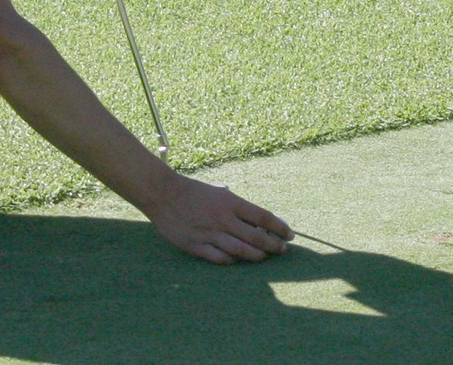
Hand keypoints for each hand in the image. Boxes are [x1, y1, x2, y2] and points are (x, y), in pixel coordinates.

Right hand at [145, 175, 293, 263]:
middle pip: (256, 237)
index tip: (290, 234)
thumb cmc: (193, 192)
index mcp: (229, 202)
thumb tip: (259, 223)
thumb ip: (237, 208)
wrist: (162, 194)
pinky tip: (237, 259)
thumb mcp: (219, 193)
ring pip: (241, 251)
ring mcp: (209, 234)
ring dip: (257, 256)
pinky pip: (220, 258)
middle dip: (274, 245)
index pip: (263, 217)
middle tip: (281, 249)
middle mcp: (222, 218)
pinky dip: (232, 260)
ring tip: (263, 256)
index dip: (280, 228)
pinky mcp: (196, 246)